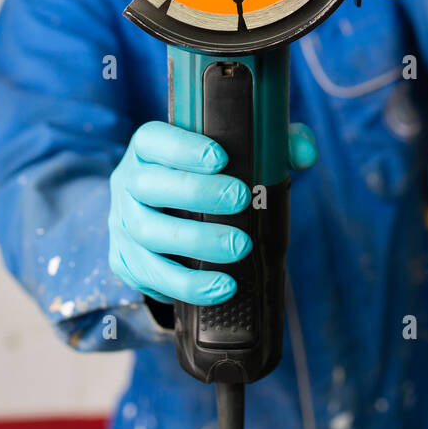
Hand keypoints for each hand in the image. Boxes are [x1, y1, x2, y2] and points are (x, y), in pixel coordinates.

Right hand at [108, 120, 316, 305]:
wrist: (162, 213)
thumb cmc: (206, 177)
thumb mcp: (238, 153)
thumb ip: (275, 144)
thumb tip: (306, 154)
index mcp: (147, 149)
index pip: (153, 140)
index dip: (182, 148)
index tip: (221, 157)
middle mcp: (126, 182)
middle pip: (148, 186)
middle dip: (196, 193)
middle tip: (243, 199)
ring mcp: (121, 223)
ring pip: (148, 233)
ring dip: (196, 242)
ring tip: (240, 248)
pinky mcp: (124, 260)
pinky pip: (148, 275)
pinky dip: (185, 285)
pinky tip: (221, 288)